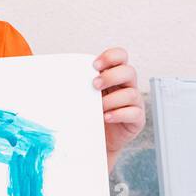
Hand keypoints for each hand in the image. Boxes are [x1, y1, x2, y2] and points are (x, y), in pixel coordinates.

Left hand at [93, 47, 144, 168]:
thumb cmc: (91, 114)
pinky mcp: (137, 119)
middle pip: (129, 72)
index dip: (111, 57)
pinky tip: (106, 117)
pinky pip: (133, 113)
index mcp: (115, 75)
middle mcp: (127, 86)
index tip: (95, 65)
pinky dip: (119, 114)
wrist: (96, 139)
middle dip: (111, 76)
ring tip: (99, 107)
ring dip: (113, 99)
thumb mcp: (85, 96)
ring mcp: (134, 102)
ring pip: (131, 93)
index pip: (121, 57)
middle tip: (95, 85)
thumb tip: (58, 78)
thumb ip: (81, 85)